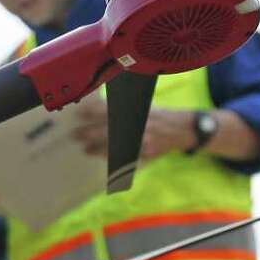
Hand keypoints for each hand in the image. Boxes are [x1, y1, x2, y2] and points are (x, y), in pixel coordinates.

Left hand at [69, 97, 200, 164]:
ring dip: (99, 147)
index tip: (80, 114)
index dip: (94, 111)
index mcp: (138, 109)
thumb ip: (125, 103)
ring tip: (85, 149)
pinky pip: (127, 155)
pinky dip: (113, 157)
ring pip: (117, 144)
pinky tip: (101, 156)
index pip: (112, 109)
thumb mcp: (144, 104)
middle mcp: (140, 123)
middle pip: (110, 128)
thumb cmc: (158, 115)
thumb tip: (99, 103)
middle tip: (75, 135)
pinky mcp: (147, 151)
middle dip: (91, 132)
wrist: (183, 128)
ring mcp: (144, 138)